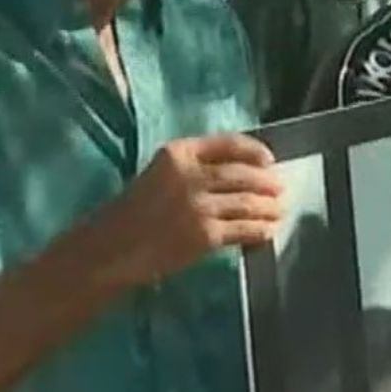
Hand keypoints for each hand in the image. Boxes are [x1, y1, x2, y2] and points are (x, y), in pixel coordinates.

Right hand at [108, 134, 282, 285]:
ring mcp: (198, 205)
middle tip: (279, 188)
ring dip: (268, 207)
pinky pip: (242, 229)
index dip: (254, 150)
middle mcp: (190, 174)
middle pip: (243, 174)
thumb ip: (193, 167)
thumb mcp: (159, 173)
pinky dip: (260, 230)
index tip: (268, 159)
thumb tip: (239, 171)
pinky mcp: (203, 235)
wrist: (112, 248)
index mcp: (177, 152)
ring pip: (247, 202)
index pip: (227, 143)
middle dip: (266, 181)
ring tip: (278, 210)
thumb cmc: (134, 210)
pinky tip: (267, 232)